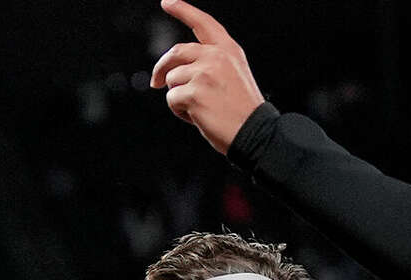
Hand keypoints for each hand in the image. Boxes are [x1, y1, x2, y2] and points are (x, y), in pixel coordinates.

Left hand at [151, 0, 265, 154]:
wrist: (255, 134)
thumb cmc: (243, 111)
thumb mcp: (233, 76)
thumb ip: (209, 64)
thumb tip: (172, 70)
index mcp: (228, 50)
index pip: (202, 23)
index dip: (182, 9)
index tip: (167, 1)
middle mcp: (216, 57)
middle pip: (175, 53)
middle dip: (160, 67)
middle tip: (154, 82)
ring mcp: (204, 73)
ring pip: (171, 80)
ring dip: (178, 97)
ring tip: (200, 110)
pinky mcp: (193, 92)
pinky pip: (172, 99)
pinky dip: (179, 111)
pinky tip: (199, 117)